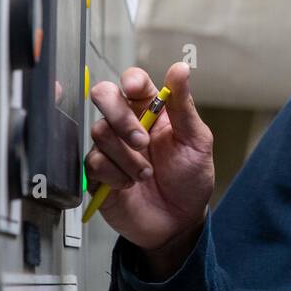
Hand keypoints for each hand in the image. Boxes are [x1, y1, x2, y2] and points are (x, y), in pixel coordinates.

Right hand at [85, 62, 213, 271]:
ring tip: (146, 174)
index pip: (133, 81)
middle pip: (104, 96)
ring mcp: (110, 148)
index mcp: (152, 110)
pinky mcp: (97, 173)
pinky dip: (116, 175)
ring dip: (128, 157)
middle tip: (143, 142)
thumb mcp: (196, 141)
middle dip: (120, 117)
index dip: (130, 80)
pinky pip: (94, 163)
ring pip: (100, 132)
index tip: (134, 88)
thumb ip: (184, 106)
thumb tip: (179, 68)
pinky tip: (130, 186)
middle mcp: (127, 124)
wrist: (179, 222)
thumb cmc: (190, 178)